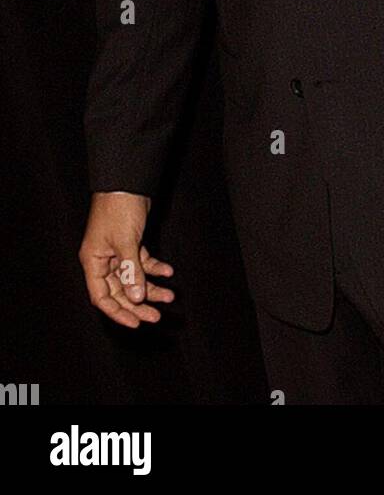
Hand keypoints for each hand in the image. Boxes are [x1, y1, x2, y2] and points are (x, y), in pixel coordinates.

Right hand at [79, 192, 174, 327]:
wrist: (127, 181)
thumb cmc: (119, 208)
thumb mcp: (125, 242)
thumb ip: (131, 271)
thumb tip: (137, 298)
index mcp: (93, 262)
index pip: (102, 297)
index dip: (118, 312)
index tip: (136, 323)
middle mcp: (104, 260)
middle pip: (120, 291)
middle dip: (139, 304)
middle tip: (158, 316)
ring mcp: (118, 252)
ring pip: (134, 278)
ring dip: (151, 287)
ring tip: (170, 296)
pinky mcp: (131, 243)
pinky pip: (143, 263)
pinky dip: (155, 268)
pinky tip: (168, 271)